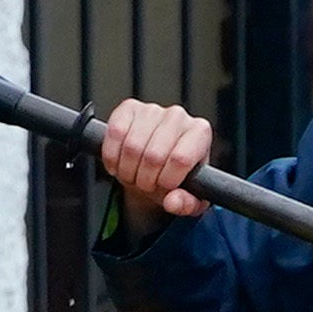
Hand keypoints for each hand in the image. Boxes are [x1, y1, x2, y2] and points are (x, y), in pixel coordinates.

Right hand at [97, 100, 217, 219]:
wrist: (156, 166)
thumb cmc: (175, 178)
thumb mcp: (189, 198)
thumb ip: (187, 204)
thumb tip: (174, 201)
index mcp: (200, 133)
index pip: (180, 158)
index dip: (167, 180)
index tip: (164, 186)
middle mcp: (178, 116)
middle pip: (154, 155)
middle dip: (145, 180)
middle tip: (147, 184)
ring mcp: (153, 110)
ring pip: (132, 146)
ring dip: (128, 171)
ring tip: (134, 175)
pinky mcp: (129, 108)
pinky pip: (115, 133)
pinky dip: (112, 156)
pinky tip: (119, 163)